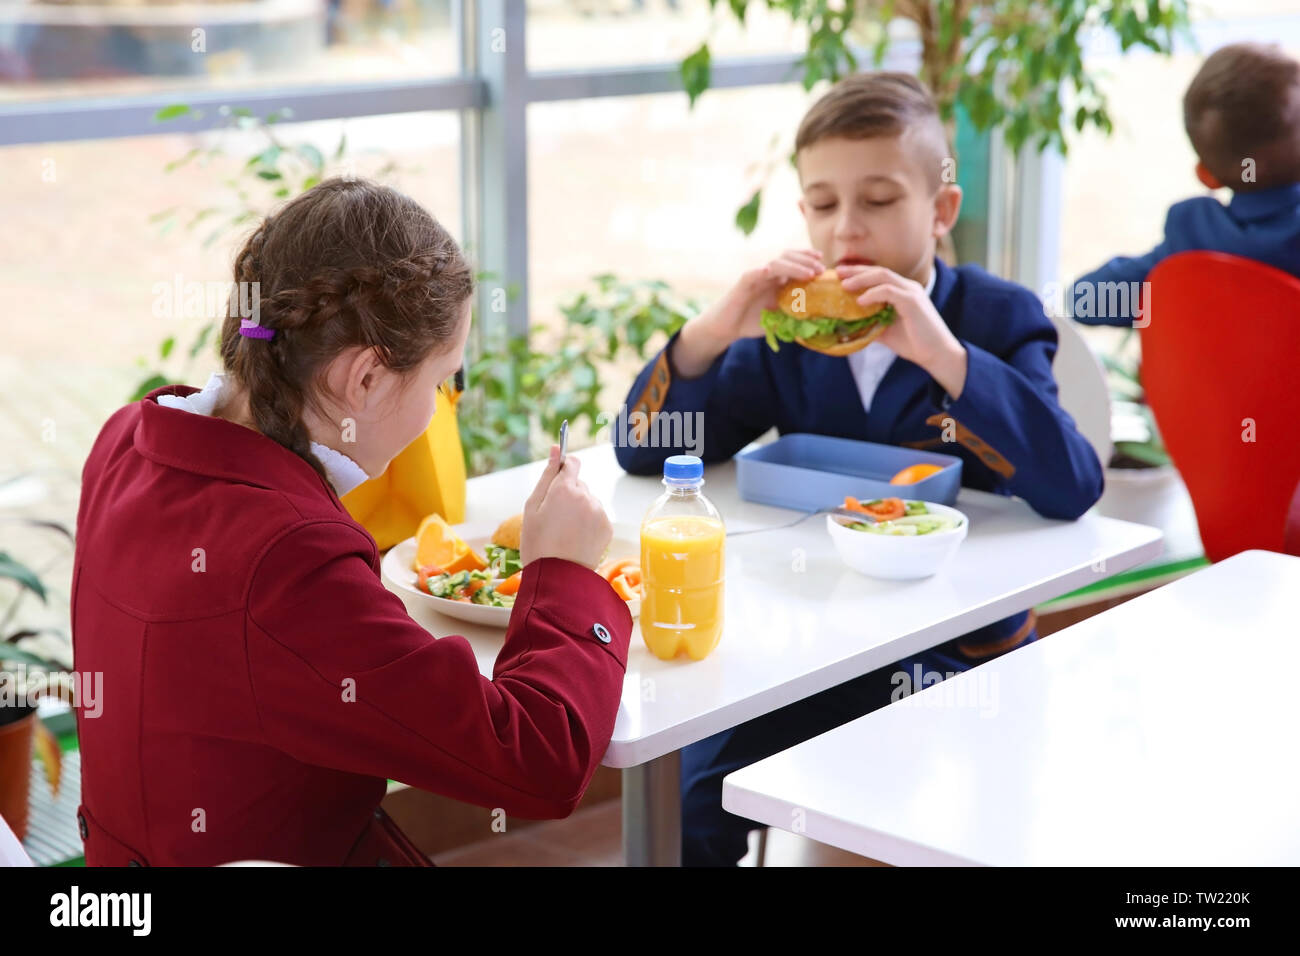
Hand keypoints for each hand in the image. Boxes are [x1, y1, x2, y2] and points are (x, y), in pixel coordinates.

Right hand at [520, 445, 612, 569]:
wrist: (557, 577)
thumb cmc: (538, 542)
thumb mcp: (532, 507)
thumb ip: (547, 475)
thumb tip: (556, 449)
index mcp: (565, 488)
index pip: (572, 463)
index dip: (564, 469)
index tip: (557, 479)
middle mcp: (587, 496)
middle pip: (579, 485)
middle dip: (568, 494)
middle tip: (554, 518)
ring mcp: (599, 512)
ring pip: (589, 501)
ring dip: (579, 509)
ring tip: (565, 532)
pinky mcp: (607, 527)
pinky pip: (597, 516)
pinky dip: (588, 523)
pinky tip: (576, 538)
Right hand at [672, 249, 823, 377]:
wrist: (726, 327)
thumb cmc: (752, 321)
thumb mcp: (779, 318)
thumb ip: (794, 315)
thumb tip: (818, 320)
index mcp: (776, 279)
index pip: (794, 261)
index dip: (808, 258)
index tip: (822, 263)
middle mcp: (767, 274)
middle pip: (787, 257)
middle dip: (806, 261)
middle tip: (820, 269)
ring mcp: (755, 277)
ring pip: (775, 263)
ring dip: (793, 266)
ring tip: (808, 274)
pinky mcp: (742, 284)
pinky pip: (753, 274)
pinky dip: (761, 271)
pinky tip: (771, 271)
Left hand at [837, 264, 968, 398]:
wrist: (936, 354)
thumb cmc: (914, 343)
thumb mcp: (886, 331)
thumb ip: (871, 323)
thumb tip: (849, 325)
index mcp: (903, 291)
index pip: (878, 276)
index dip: (859, 273)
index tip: (840, 276)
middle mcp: (908, 287)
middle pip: (878, 271)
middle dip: (856, 270)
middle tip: (837, 272)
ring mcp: (911, 292)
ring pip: (883, 276)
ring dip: (861, 279)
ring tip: (844, 285)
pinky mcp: (913, 301)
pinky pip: (889, 291)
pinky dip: (873, 294)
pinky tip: (860, 300)